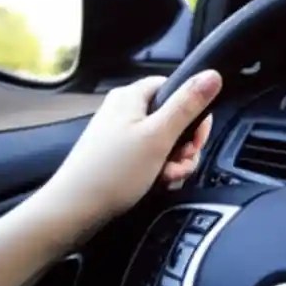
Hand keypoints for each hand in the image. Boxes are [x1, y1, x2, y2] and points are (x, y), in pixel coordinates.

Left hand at [32, 71, 221, 242]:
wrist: (73, 211)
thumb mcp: (159, 136)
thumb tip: (213, 74)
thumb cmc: (112, 171)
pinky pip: (149, 157)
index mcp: (131, 96)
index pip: (174, 87)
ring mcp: (119, 135)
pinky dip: (158, 170)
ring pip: (163, 142)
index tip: (198, 136)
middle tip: (182, 163)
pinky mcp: (116, 157)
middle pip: (172, 118)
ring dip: (174, 161)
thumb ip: (188, 105)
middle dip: (185, 144)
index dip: (193, 111)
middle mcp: (123, 111)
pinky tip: (157, 184)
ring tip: (167, 178)